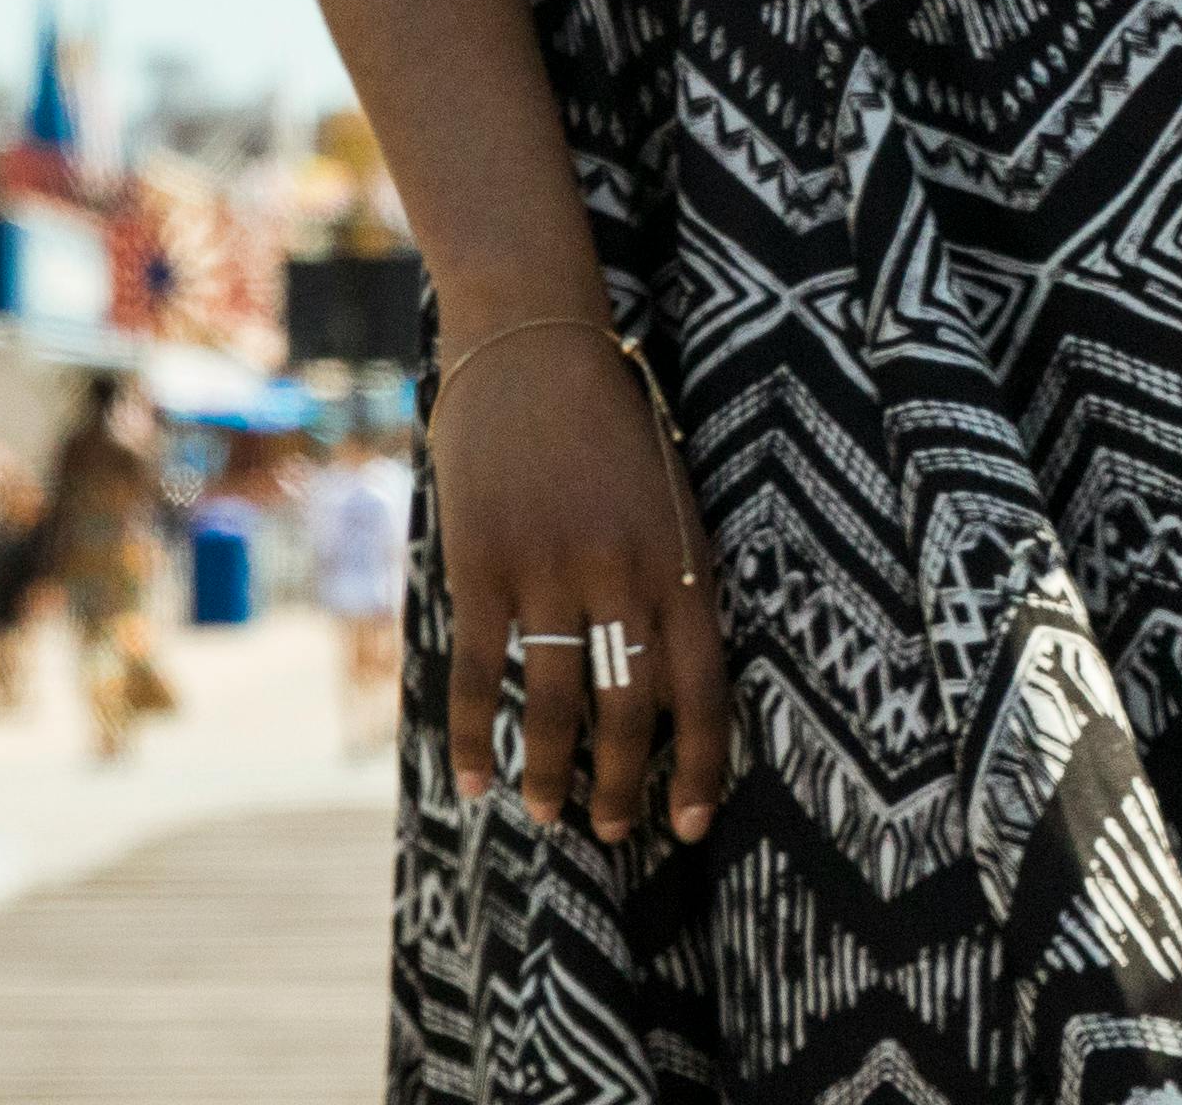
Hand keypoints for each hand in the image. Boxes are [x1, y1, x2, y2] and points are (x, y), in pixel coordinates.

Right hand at [429, 322, 738, 840]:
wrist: (537, 349)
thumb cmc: (609, 427)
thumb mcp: (669, 498)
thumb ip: (671, 580)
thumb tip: (666, 682)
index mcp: (684, 559)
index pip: (705, 688)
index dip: (702, 765)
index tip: (695, 825)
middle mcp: (626, 574)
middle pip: (631, 710)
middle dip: (624, 785)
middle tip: (612, 832)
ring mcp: (553, 571)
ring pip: (558, 705)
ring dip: (554, 774)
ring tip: (551, 816)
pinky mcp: (485, 567)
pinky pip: (483, 673)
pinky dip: (476, 737)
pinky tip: (476, 783)